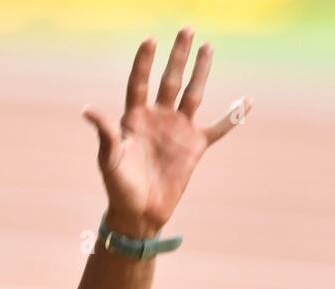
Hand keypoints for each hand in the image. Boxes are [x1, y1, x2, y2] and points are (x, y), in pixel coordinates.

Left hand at [83, 27, 251, 238]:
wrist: (139, 213)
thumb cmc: (119, 187)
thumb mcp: (109, 159)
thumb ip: (105, 133)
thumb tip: (87, 109)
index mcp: (134, 118)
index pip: (139, 82)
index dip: (143, 62)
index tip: (150, 40)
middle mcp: (158, 118)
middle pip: (169, 80)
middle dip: (178, 56)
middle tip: (187, 29)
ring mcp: (178, 131)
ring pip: (192, 94)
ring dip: (200, 71)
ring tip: (207, 47)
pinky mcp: (194, 148)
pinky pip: (218, 128)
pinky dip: (233, 116)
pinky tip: (247, 101)